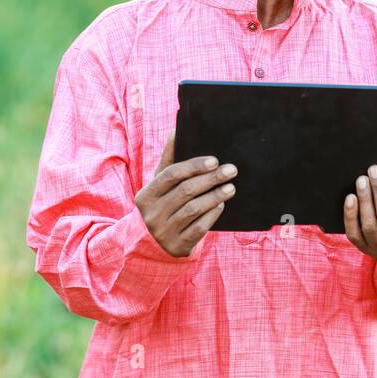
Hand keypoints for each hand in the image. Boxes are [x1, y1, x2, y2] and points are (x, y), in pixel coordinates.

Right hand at [134, 131, 236, 257]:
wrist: (154, 243)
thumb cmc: (162, 204)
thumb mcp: (160, 184)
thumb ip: (168, 159)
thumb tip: (175, 131)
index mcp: (146, 195)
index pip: (170, 175)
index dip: (193, 166)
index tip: (214, 160)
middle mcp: (152, 214)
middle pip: (185, 191)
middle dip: (210, 179)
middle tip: (230, 170)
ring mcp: (163, 232)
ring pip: (193, 210)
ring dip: (215, 196)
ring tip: (230, 188)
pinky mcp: (177, 246)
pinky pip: (198, 229)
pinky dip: (211, 215)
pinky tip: (221, 206)